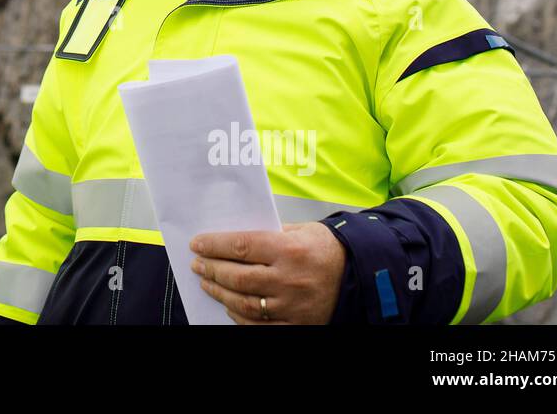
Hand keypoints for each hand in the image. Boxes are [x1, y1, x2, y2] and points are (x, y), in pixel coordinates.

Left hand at [189, 221, 345, 324]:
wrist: (359, 274)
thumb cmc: (325, 248)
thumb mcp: (299, 229)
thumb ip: (267, 233)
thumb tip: (233, 239)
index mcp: (289, 250)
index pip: (241, 246)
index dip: (214, 245)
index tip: (198, 243)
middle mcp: (289, 279)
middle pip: (238, 277)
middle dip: (212, 269)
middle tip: (198, 264)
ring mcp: (292, 305)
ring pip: (245, 303)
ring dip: (220, 293)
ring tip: (206, 283)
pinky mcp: (296, 324)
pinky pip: (260, 326)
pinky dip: (239, 317)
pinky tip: (229, 306)